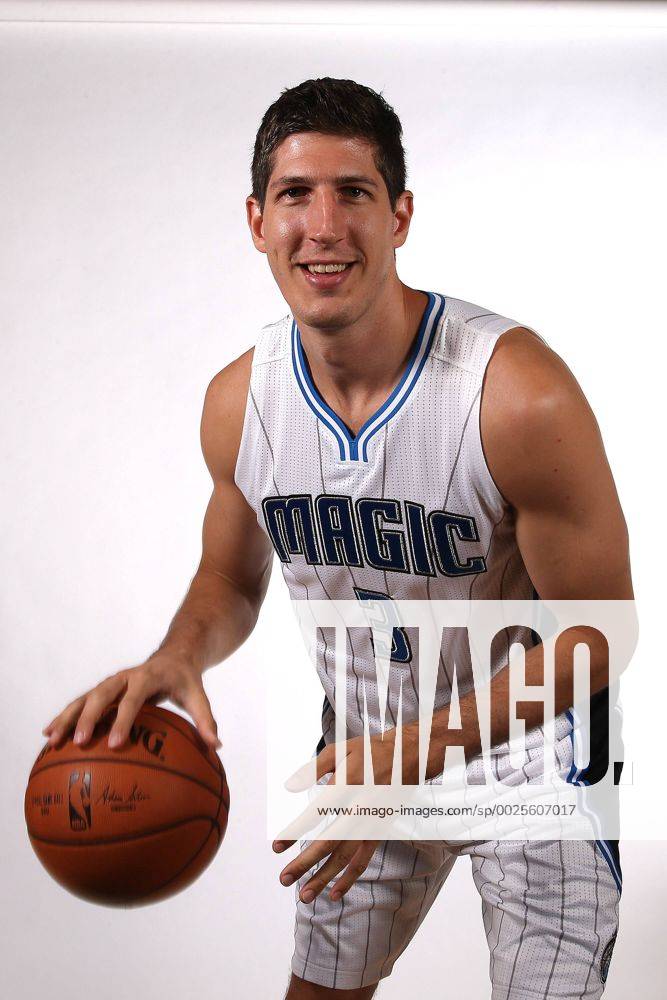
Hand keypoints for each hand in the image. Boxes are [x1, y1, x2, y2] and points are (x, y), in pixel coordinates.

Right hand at [41, 655, 220, 750]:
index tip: (114, 743)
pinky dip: (64, 716)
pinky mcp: (103, 689)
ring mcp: (111, 682)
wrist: (174, 656)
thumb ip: (206, 719)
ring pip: (84, 697)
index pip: (133, 698)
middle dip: (89, 717)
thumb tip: (217, 747)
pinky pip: (80, 703)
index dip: (123, 719)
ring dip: (67, 716)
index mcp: (147, 677)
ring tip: (51, 740)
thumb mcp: (198, 696)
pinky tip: (48, 735)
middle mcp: (125, 677)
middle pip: (101, 694)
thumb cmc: (186, 680)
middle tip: (79, 742)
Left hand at [272, 728, 418, 902]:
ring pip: (347, 856)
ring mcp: (372, 822)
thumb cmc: (370, 751)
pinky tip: (334, 893)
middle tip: (283, 879)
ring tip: (305, 896)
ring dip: (325, 878)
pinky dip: (350, 877)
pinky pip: (364, 859)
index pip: (316, 813)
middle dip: (306, 863)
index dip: (295, 831)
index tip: (276, 847)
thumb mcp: (341, 750)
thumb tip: (289, 787)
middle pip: (330, 842)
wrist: (411, 756)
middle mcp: (360, 807)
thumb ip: (313, 768)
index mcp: (347, 784)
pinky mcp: (380, 830)